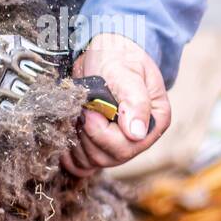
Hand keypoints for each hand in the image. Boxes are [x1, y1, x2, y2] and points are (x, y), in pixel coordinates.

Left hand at [61, 33, 170, 177]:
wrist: (102, 55)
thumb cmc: (118, 59)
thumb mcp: (127, 73)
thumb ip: (134, 101)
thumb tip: (136, 133)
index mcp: (155, 122)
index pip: (128, 146)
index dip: (102, 132)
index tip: (89, 110)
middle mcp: (139, 139)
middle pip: (109, 158)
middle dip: (86, 136)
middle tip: (79, 111)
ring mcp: (118, 146)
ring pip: (92, 162)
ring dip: (76, 142)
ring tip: (74, 116)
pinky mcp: (97, 147)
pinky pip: (80, 165)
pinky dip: (68, 154)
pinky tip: (64, 133)